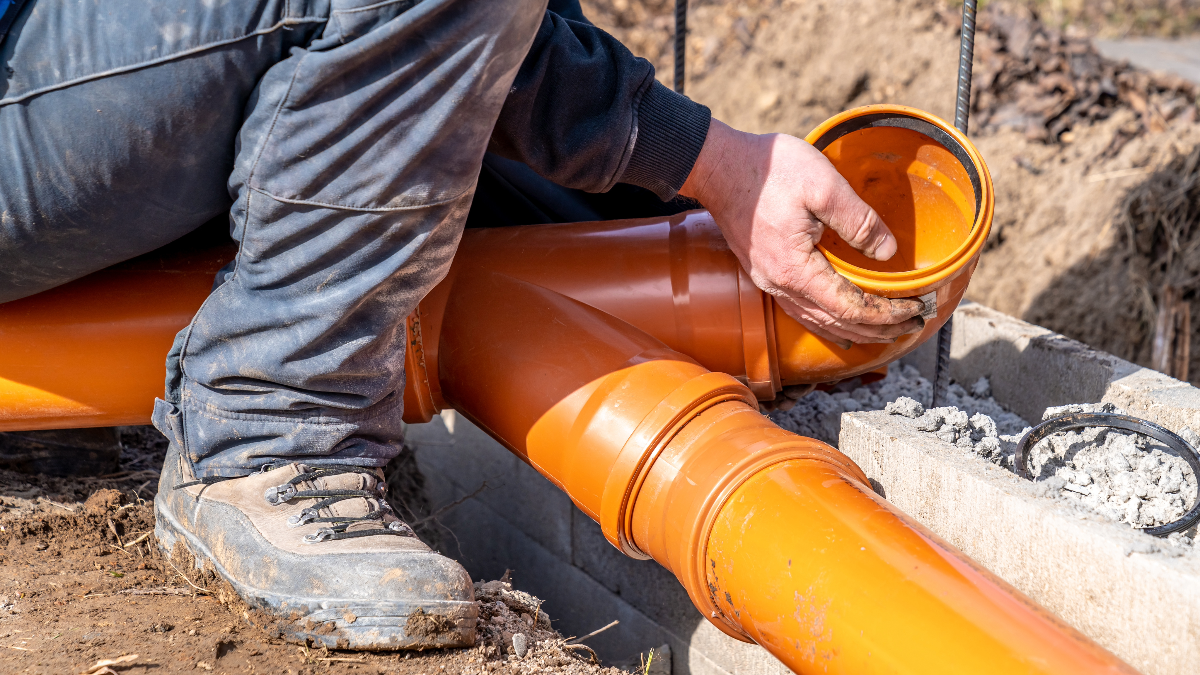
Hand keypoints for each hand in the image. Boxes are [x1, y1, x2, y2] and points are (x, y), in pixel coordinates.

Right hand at [678, 119, 924, 347]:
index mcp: (796, 269)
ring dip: (855, 330)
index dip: (887, 313)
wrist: (719, 165)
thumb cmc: (769, 170)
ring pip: (818, 321)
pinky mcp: (764, 272)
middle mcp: (780, 285)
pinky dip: (828, 322)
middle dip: (878, 328)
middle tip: (913, 324)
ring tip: (885, 330)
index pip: (851, 307)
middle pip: (836, 323)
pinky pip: (801, 311)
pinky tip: (840, 324)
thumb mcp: (824, 185)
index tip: (917, 308)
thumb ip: (859, 221)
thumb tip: (886, 252)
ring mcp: (768, 282)